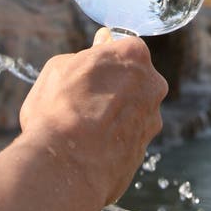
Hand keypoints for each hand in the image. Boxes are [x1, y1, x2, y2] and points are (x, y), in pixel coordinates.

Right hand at [19, 28, 168, 208]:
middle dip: (112, 88)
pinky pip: (126, 139)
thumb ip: (90, 52)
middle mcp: (152, 85)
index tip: (87, 72)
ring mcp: (152, 120)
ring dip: (112, 117)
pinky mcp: (145, 151)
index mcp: (134, 55)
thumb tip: (102, 43)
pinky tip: (88, 149)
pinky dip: (111, 142)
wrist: (63, 167)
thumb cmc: (57, 109)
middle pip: (133, 80)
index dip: (104, 61)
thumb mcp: (60, 67)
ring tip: (80, 130)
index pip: (125, 50)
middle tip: (81, 101)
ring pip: (131, 111)